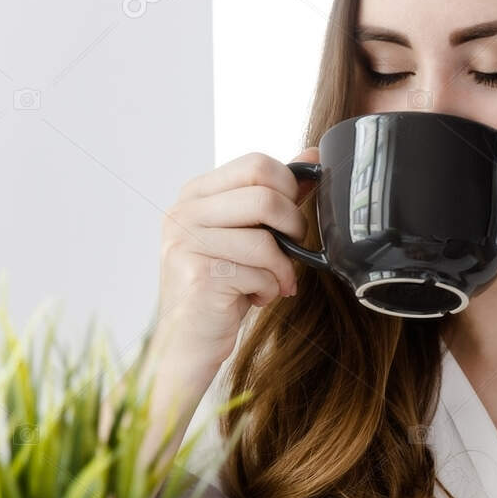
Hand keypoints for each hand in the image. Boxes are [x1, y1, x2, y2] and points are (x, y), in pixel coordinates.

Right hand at [153, 147, 317, 375]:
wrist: (188, 341)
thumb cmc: (221, 286)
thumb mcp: (249, 234)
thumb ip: (277, 195)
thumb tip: (312, 156)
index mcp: (196, 193)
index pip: (256, 164)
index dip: (289, 188)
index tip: (291, 218)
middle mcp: (184, 212)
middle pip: (265, 196)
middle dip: (293, 227)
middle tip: (293, 250)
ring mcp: (186, 243)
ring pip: (265, 241)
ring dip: (282, 268)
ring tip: (272, 282)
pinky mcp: (199, 276)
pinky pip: (260, 273)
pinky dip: (270, 290)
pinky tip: (254, 298)